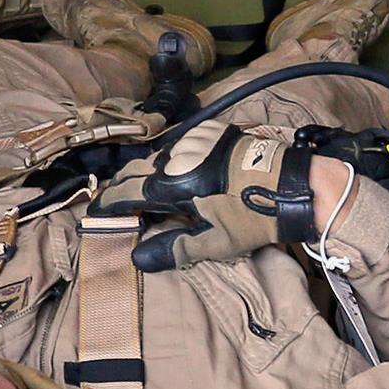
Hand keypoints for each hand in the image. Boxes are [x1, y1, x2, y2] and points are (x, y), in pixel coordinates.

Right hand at [96, 122, 309, 272]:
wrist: (292, 185)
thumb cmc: (252, 218)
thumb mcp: (215, 241)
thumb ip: (174, 248)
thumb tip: (137, 258)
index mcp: (172, 185)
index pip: (126, 193)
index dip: (109, 204)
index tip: (96, 212)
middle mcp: (176, 158)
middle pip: (137, 171)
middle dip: (123, 188)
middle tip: (118, 202)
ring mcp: (192, 140)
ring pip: (158, 156)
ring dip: (149, 172)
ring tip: (148, 189)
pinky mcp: (209, 130)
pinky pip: (180, 143)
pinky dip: (172, 157)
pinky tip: (178, 168)